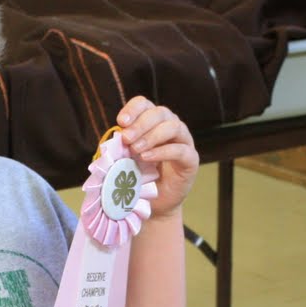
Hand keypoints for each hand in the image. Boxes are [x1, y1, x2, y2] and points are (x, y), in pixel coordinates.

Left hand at [116, 97, 197, 220]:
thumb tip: (114, 137)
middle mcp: (170, 126)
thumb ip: (122, 146)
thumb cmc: (139, 177)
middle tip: (126, 138)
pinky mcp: (191, 159)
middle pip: (160, 112)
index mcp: (153, 121)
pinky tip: (147, 158)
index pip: (145, 104)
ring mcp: (183, 141)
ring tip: (135, 149)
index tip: (121, 121)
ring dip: (152, 136)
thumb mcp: (125, 158)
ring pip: (173, 126)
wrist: (154, 202)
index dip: (133, 109)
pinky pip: (180, 149)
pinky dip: (162, 152)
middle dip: (140, 124)